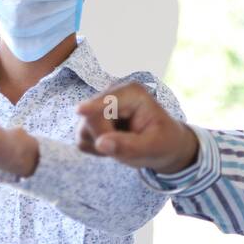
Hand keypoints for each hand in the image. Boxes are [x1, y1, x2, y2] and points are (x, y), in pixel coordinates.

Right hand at [75, 81, 197, 172]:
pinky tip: (116, 146)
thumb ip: (130, 146)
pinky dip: (97, 150)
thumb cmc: (163, 142)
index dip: (94, 106)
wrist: (163, 145)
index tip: (80, 110)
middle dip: (105, 139)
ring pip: (84, 131)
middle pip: (91, 118)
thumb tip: (101, 143)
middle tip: (129, 150)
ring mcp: (99, 108)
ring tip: (126, 145)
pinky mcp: (90, 122)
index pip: (108, 100)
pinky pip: (82, 141)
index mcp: (133, 93)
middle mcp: (112, 95)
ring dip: (102, 146)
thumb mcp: (154, 146)